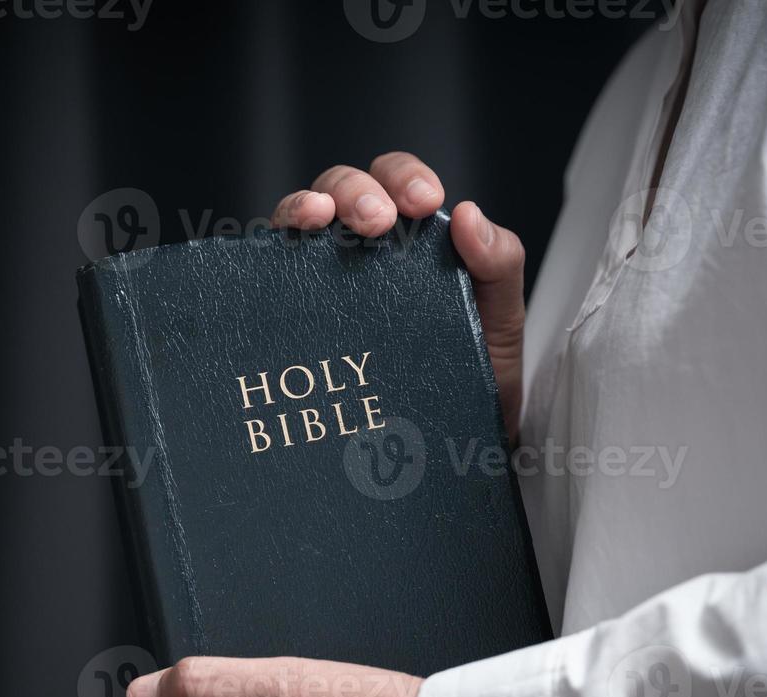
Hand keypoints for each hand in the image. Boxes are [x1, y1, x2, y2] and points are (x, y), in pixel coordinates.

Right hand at [271, 152, 526, 441]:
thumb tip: (467, 213)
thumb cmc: (472, 378)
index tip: (422, 202)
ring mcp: (322, 283)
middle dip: (354, 191)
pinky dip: (267, 257)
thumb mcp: (499, 321)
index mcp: (411, 239)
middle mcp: (360, 251)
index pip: (395, 182)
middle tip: (376, 222)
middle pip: (340, 188)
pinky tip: (281, 263)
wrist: (448, 449)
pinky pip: (268, 278)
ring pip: (297, 220)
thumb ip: (498, 266)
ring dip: (303, 206)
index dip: (403, 177)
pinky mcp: (293, 321)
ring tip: (318, 221)